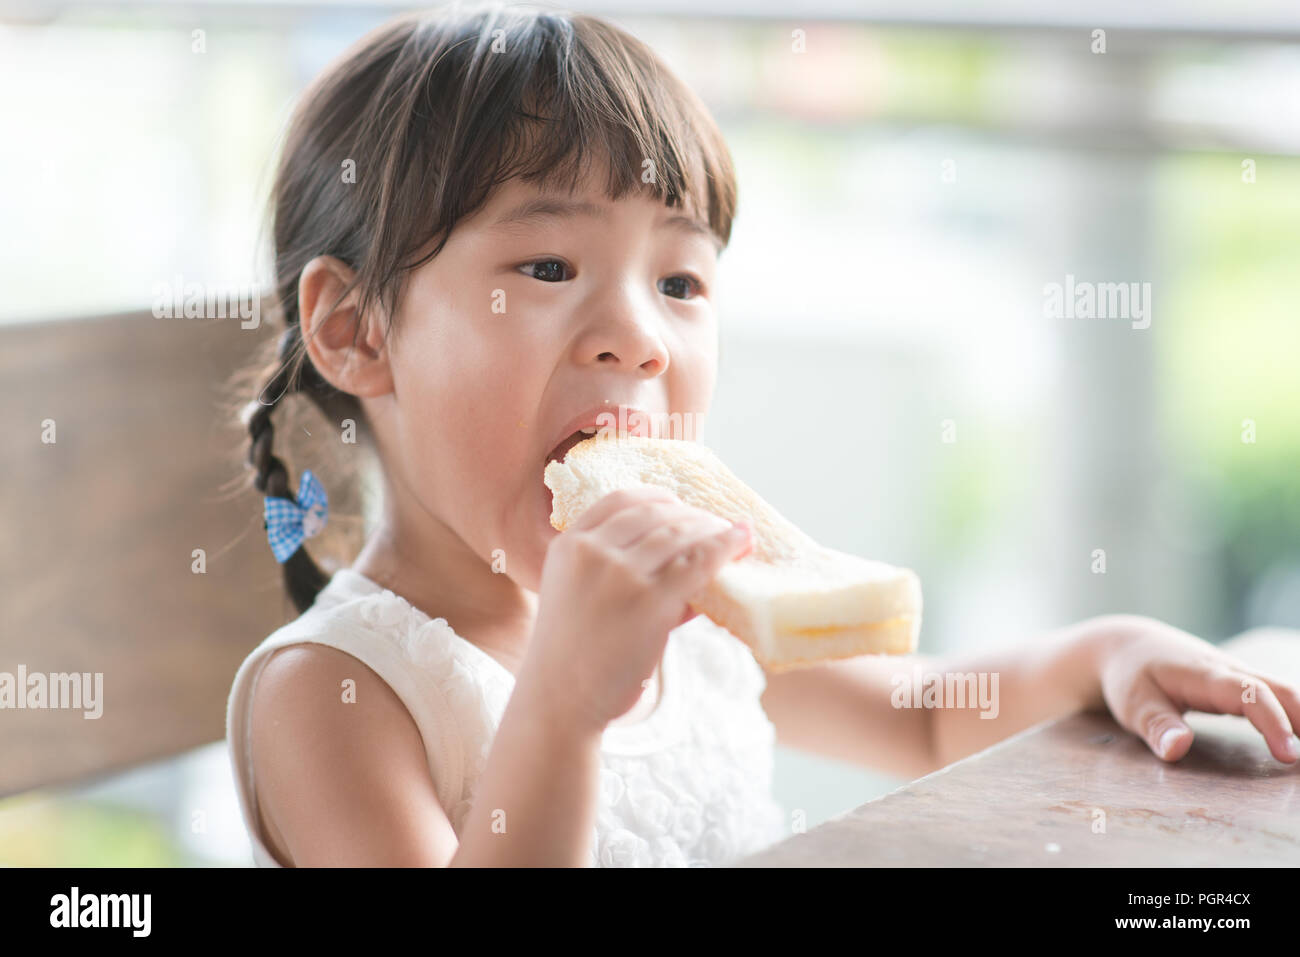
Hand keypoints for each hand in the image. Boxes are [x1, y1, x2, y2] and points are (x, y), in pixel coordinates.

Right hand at [520, 486, 752, 735]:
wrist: (559, 698)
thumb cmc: (572, 653)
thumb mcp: (575, 594)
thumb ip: (615, 569)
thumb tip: (679, 558)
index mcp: (569, 545)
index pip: (620, 500)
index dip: (656, 498)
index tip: (678, 504)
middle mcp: (592, 552)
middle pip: (654, 513)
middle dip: (691, 514)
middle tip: (715, 524)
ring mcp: (621, 575)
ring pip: (679, 534)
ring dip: (711, 529)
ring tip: (733, 535)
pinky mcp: (650, 603)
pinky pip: (698, 564)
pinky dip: (724, 549)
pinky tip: (741, 545)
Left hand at [1091, 615, 1299, 763]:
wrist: (1127, 645)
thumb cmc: (1129, 676)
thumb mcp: (1132, 703)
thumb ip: (1156, 725)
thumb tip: (1177, 750)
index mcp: (1204, 675)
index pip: (1250, 694)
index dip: (1273, 722)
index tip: (1288, 755)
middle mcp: (1228, 671)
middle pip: (1280, 689)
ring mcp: (1236, 675)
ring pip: (1282, 690)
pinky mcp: (1238, 684)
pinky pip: (1274, 696)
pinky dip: (1293, 715)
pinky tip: (1299, 739)